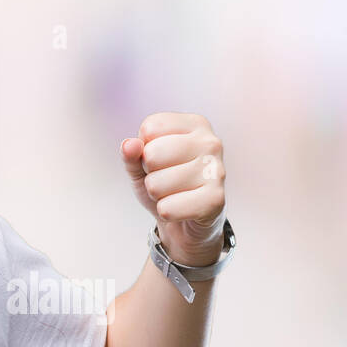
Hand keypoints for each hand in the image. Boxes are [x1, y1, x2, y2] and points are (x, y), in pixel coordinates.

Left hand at [121, 112, 226, 265]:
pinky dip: (166, 213)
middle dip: (150, 174)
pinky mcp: (215, 200)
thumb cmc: (166, 184)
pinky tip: (181, 209)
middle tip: (166, 180)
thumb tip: (129, 145)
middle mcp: (211, 142)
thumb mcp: (142, 165)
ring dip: (157, 196)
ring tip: (174, 194)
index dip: (144, 149)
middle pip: (152, 155)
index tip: (160, 160)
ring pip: (156, 185)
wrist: (188, 222)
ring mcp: (216, 170)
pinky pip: (167, 208)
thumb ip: (131, 153)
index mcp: (196, 124)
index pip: (150, 128)